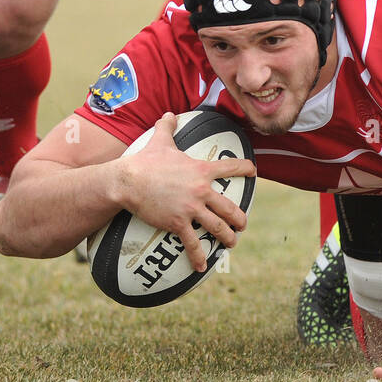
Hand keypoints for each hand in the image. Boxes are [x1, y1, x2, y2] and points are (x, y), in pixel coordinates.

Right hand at [117, 112, 255, 270]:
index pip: (232, 167)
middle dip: (239, 219)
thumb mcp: (160, 141)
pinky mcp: (177, 223)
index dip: (246, 169)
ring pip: (218, 226)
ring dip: (227, 237)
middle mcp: (201, 190)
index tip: (254, 172)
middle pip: (230, 207)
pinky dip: (198, 256)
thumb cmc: (144, 161)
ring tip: (232, 243)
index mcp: (202, 170)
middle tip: (243, 224)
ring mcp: (191, 208)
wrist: (127, 181)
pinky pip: (192, 243)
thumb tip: (167, 114)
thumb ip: (167, 127)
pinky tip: (201, 266)